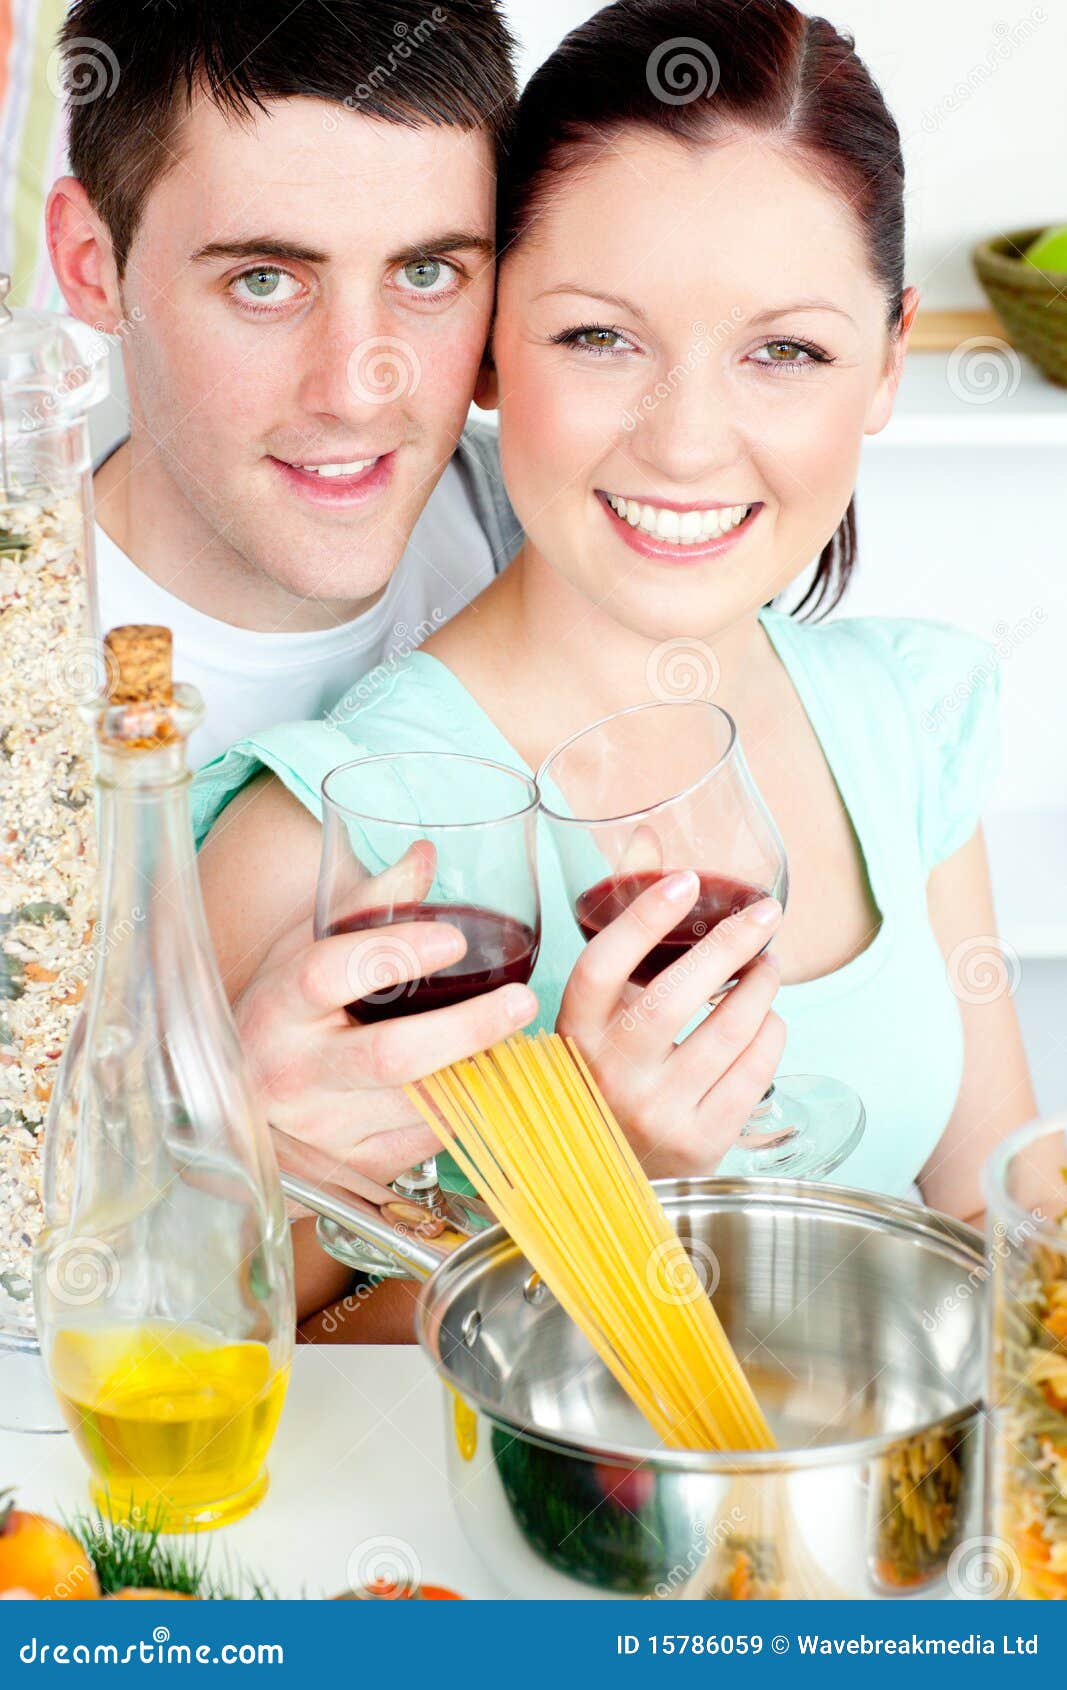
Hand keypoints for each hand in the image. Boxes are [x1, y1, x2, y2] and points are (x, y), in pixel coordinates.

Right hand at [233, 844, 537, 1206]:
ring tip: (518, 1037)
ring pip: (421, 1106)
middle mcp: (293, 1074)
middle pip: (390, 1056)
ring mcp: (324, 1132)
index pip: (329, 974)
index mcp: (277, 1007)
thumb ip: (367, 904)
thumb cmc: (284, 1014)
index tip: (453, 940)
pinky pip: (428, 1141)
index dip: (393, 954)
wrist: (236, 1105)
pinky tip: (488, 1078)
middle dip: (467, 1028)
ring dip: (479, 1071)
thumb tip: (426, 855)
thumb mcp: (305, 950)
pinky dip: (467, 1108)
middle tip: (522, 1000)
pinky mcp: (356, 1170)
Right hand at [556, 870, 784, 1177]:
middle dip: (729, 945)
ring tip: (768, 965)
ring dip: (762, 986)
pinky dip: (771, 1033)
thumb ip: (624, 934)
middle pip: (674, 997)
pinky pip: (755, 1070)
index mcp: (575, 1034)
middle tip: (764, 914)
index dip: (642, 920)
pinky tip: (766, 1018)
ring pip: (729, 1032)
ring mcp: (657, 1113)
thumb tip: (652, 844)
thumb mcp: (598, 1013)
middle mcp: (610, 1076)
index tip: (684, 881)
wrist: (603, 1173)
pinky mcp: (701, 1143)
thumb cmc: (606, 1072)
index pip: (601, 969)